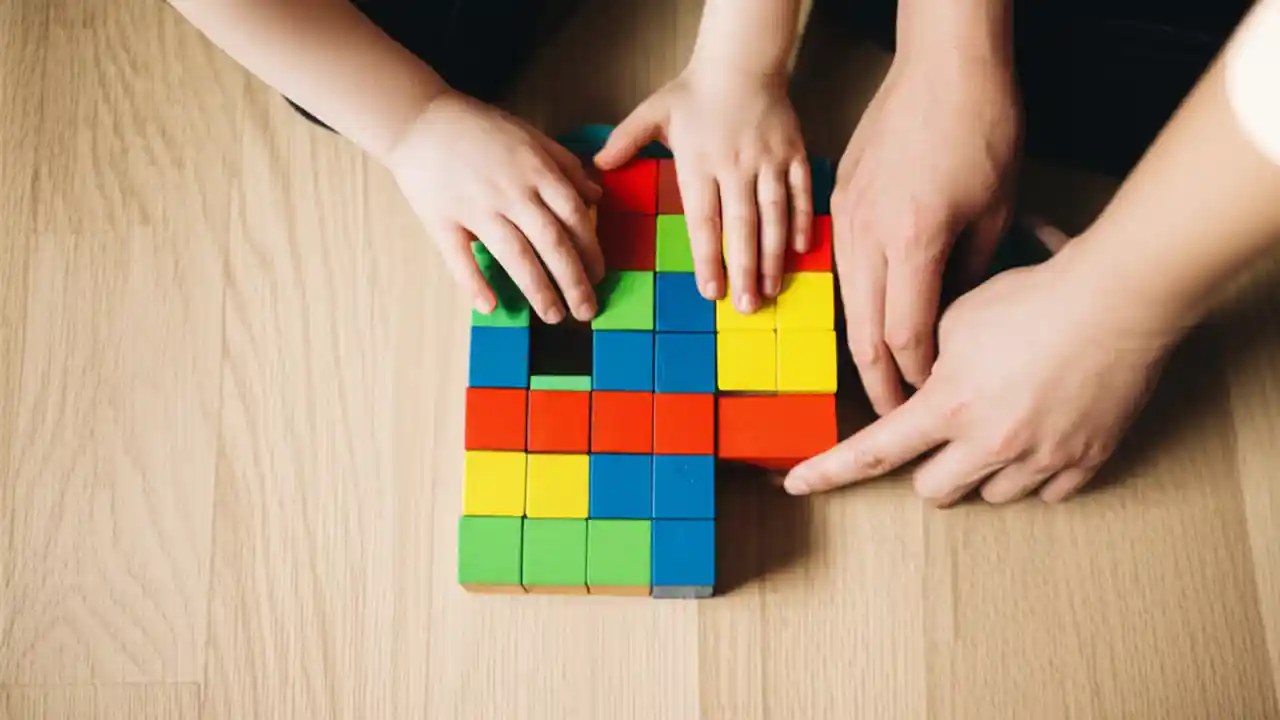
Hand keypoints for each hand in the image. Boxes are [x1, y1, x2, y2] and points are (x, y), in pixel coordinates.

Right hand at [386, 91, 603, 322]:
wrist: (420, 119)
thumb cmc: (479, 128)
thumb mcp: (531, 136)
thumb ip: (565, 166)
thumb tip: (596, 197)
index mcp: (536, 170)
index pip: (574, 216)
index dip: (591, 250)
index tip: (599, 276)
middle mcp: (512, 191)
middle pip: (551, 242)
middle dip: (573, 281)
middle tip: (586, 312)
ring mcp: (476, 207)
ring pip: (514, 254)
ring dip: (537, 289)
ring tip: (553, 316)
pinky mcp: (442, 220)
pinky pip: (459, 257)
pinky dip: (474, 283)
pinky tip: (490, 307)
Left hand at [595, 67, 810, 310]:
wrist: (742, 60)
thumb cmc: (694, 92)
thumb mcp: (653, 112)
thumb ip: (625, 140)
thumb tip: (596, 167)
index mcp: (699, 163)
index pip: (704, 221)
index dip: (708, 259)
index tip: (710, 292)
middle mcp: (735, 166)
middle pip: (742, 227)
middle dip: (744, 270)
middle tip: (746, 306)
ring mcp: (768, 160)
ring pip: (774, 215)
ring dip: (773, 256)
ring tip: (771, 289)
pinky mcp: (793, 153)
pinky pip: (800, 192)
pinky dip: (800, 221)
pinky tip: (799, 250)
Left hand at [784, 233, 1183, 504]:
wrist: (1117, 300)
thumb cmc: (1033, 297)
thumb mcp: (958, 317)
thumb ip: (928, 358)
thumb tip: (922, 380)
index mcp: (948, 406)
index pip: (873, 452)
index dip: (829, 471)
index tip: (796, 484)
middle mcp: (990, 444)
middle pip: (933, 491)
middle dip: (930, 468)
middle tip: (946, 433)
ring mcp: (1040, 459)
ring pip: (990, 496)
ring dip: (983, 471)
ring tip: (1004, 423)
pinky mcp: (1085, 462)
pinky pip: (1046, 493)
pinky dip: (1036, 471)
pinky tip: (1043, 432)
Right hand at [833, 52, 1019, 412]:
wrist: (944, 64)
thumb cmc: (983, 128)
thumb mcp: (997, 211)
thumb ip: (970, 274)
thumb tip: (954, 321)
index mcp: (913, 240)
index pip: (905, 335)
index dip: (917, 378)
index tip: (931, 400)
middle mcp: (868, 235)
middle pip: (863, 333)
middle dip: (880, 381)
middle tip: (895, 414)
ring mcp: (846, 218)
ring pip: (845, 305)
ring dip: (864, 346)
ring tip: (886, 376)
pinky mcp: (839, 202)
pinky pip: (841, 270)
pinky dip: (857, 305)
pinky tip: (875, 319)